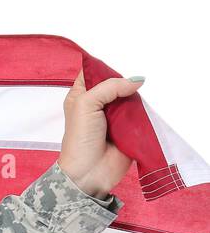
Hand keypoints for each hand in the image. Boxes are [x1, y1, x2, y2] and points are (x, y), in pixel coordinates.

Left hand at [56, 71, 143, 198]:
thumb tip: (136, 80)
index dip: (105, 66)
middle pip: (116, 84)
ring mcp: (115, 116)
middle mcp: (98, 103)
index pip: (93, 72)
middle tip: (140, 73)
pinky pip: (142, 114)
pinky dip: (147, 110)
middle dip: (126, 80)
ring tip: (147, 89)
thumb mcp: (86, 104)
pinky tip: (153, 104)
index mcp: (81, 95)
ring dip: (138, 96)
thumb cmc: (80, 137)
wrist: (89, 172)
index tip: (121, 60)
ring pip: (131, 98)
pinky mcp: (130, 128)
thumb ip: (109, 87)